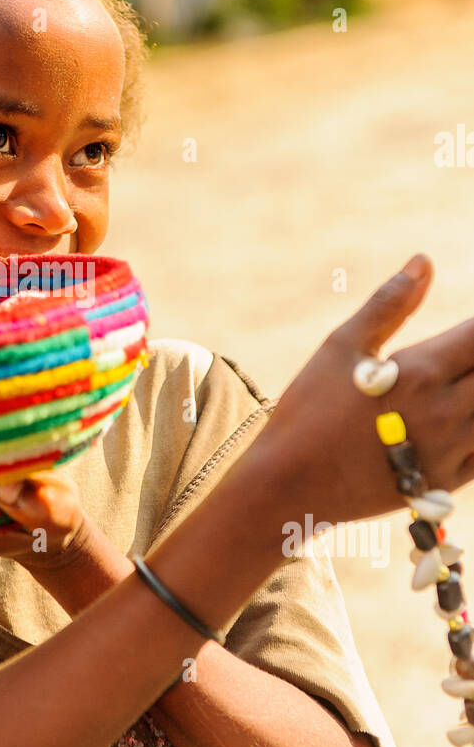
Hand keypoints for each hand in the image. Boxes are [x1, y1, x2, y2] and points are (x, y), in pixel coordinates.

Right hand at [251, 253, 473, 526]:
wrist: (290, 485)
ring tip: (466, 379)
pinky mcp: (448, 482)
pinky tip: (467, 413)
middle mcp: (445, 413)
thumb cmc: (308, 409)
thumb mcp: (341, 347)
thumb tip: (424, 261)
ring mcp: (450, 452)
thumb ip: (388, 304)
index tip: (471, 326)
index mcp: (421, 372)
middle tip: (466, 352)